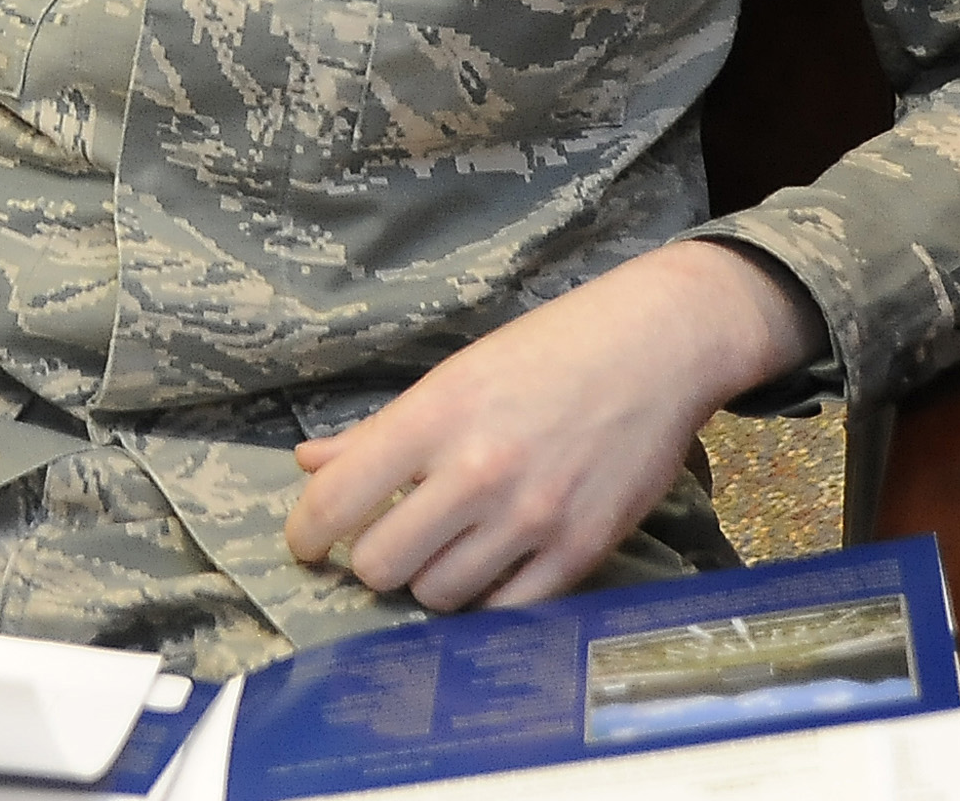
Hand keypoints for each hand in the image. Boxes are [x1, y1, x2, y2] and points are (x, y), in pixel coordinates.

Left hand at [284, 240, 826, 612]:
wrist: (653, 349)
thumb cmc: (544, 354)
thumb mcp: (449, 378)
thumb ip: (376, 432)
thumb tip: (308, 465)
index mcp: (433, 418)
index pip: (337, 500)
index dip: (305, 534)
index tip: (306, 545)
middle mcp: (478, 472)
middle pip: (382, 565)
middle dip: (373, 561)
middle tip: (387, 542)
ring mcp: (533, 517)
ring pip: (439, 595)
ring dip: (430, 580)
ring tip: (445, 549)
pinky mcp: (583, 550)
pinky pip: (507, 609)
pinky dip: (487, 597)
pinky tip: (489, 567)